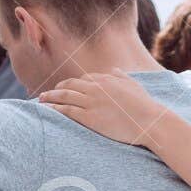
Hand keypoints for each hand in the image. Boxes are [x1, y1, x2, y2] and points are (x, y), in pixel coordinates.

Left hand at [38, 69, 166, 145]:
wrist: (149, 121)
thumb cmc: (145, 105)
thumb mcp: (134, 85)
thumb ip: (121, 76)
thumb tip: (114, 69)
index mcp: (107, 79)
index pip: (84, 78)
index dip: (72, 83)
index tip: (65, 87)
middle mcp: (96, 88)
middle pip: (70, 85)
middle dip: (57, 88)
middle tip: (48, 93)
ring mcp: (92, 102)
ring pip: (65, 96)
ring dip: (51, 97)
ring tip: (41, 100)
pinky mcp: (89, 117)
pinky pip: (67, 110)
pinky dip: (55, 108)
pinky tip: (47, 110)